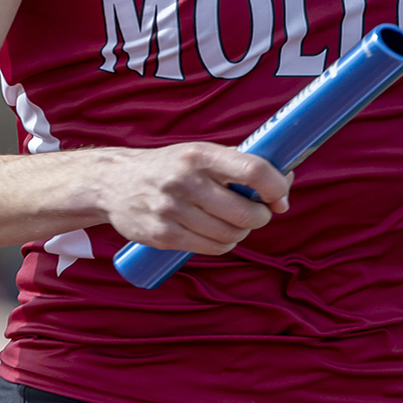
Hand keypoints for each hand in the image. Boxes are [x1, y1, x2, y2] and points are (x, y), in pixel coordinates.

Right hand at [93, 143, 291, 254]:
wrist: (114, 182)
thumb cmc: (170, 167)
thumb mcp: (199, 154)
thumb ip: (239, 164)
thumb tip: (287, 178)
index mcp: (200, 154)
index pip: (252, 170)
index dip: (275, 187)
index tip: (280, 197)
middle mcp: (186, 180)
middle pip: (245, 212)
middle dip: (260, 217)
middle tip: (257, 213)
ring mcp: (172, 210)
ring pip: (230, 235)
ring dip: (241, 233)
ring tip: (234, 223)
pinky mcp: (163, 235)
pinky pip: (211, 248)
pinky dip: (223, 244)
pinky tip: (218, 235)